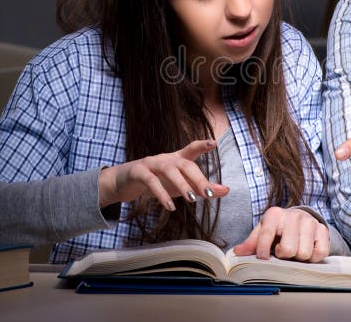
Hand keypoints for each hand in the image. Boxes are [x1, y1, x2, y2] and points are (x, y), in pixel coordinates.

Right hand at [99, 139, 229, 209]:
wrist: (124, 182)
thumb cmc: (158, 182)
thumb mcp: (181, 186)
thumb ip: (202, 188)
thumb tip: (226, 190)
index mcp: (177, 159)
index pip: (192, 149)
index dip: (202, 145)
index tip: (213, 143)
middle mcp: (166, 158)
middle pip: (185, 164)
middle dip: (198, 178)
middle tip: (208, 194)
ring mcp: (151, 163)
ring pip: (169, 170)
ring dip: (182, 185)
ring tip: (192, 200)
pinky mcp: (138, 172)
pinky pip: (151, 182)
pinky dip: (161, 194)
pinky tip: (169, 207)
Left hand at [233, 207, 329, 261]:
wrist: (299, 218)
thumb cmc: (278, 228)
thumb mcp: (263, 231)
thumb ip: (251, 243)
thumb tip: (238, 252)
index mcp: (274, 215)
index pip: (266, 235)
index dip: (262, 249)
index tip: (262, 257)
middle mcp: (293, 215)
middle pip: (288, 250)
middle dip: (284, 255)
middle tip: (282, 251)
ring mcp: (310, 222)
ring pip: (304, 253)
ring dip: (298, 257)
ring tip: (294, 249)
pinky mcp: (323, 230)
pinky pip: (320, 253)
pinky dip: (313, 257)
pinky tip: (307, 250)